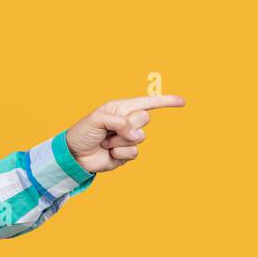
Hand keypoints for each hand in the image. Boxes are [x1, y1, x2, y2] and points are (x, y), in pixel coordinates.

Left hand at [65, 95, 185, 173]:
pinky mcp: (127, 154)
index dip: (166, 102)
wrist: (75, 154)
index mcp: (122, 108)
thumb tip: (136, 134)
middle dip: (127, 124)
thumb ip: (119, 121)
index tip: (182, 102)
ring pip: (140, 138)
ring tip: (106, 141)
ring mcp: (129, 139)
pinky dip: (119, 152)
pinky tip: (109, 152)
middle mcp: (128, 122)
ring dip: (119, 140)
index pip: (148, 103)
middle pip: (145, 119)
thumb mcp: (98, 119)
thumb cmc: (84, 132)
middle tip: (109, 130)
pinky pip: (134, 153)